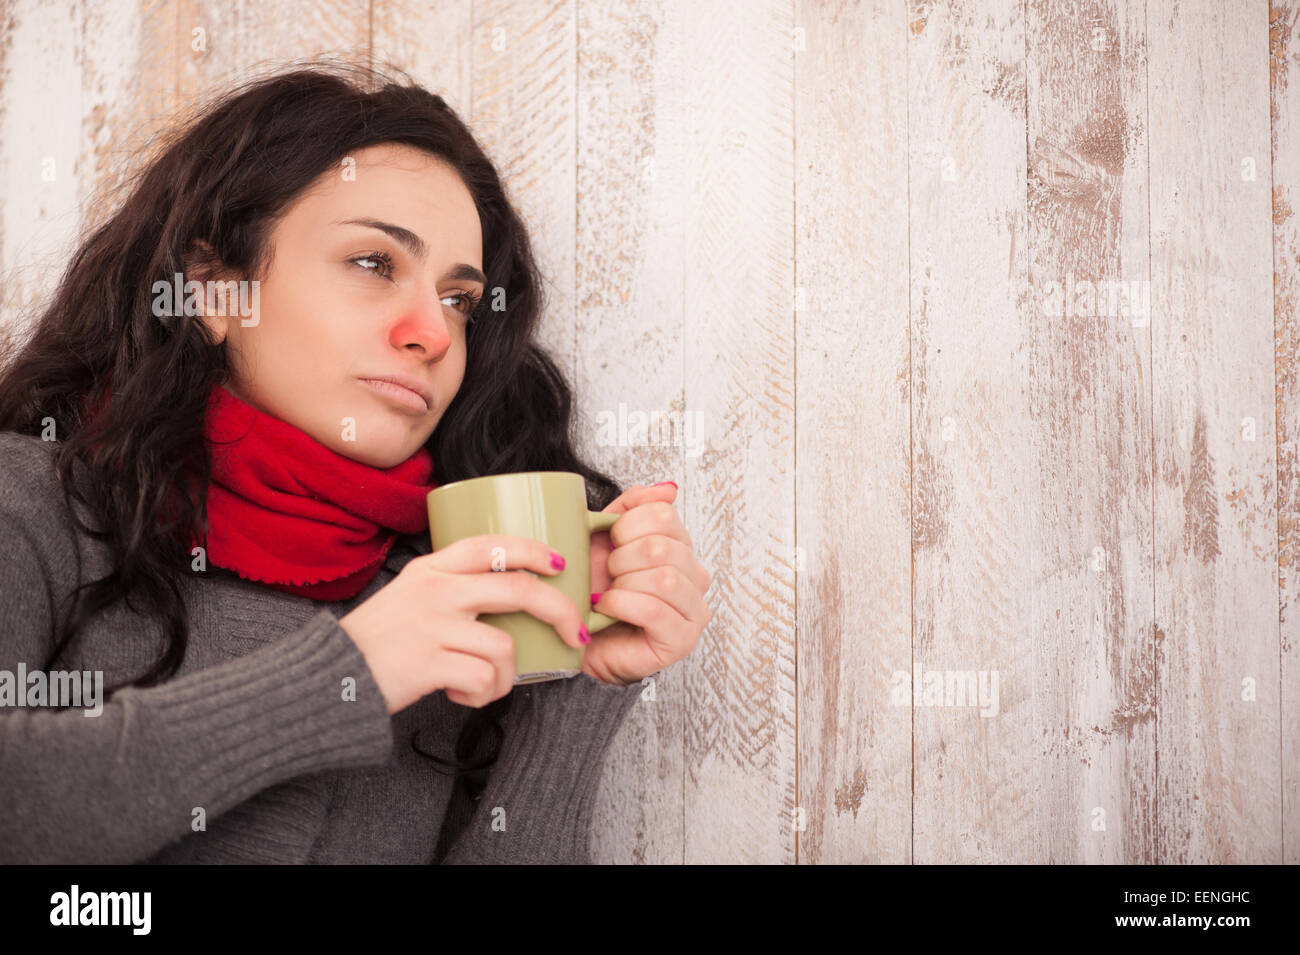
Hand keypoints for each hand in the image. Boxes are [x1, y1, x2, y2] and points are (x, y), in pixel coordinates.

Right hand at [337, 535, 587, 712]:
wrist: (329, 679)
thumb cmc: (377, 643)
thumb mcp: (409, 596)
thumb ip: (450, 588)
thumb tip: (511, 596)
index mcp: (431, 569)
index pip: (492, 545)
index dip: (533, 550)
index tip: (559, 566)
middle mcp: (435, 591)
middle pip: (518, 589)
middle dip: (559, 612)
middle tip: (574, 634)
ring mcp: (432, 626)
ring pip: (504, 647)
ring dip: (505, 676)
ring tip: (483, 685)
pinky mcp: (430, 664)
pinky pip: (484, 681)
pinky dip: (482, 697)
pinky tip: (460, 696)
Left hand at [584, 482, 712, 685]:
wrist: (579, 638)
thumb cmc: (594, 592)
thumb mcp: (605, 538)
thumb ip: (633, 507)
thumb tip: (668, 489)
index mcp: (681, 549)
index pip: (664, 515)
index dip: (627, 525)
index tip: (610, 542)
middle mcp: (696, 578)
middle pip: (662, 547)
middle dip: (621, 558)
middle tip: (606, 573)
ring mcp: (694, 611)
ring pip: (664, 578)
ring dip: (622, 583)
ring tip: (606, 593)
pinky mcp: (682, 640)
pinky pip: (654, 609)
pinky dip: (621, 604)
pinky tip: (605, 607)